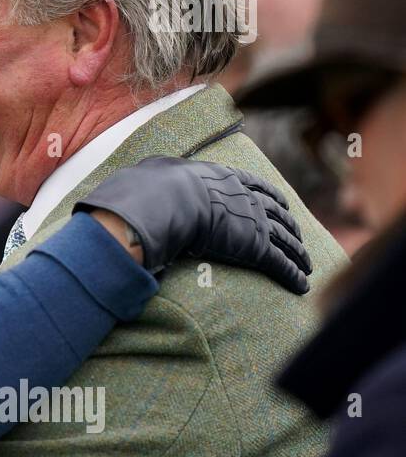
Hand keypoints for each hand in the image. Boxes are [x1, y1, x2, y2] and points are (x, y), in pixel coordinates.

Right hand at [75, 156, 313, 292]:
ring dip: (299, 253)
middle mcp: (246, 198)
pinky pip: (279, 263)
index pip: (257, 187)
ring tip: (308, 265)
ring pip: (285, 240)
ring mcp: (253, 222)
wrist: (166, 201)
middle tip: (298, 236)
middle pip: (277, 213)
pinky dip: (293, 275)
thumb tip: (148, 171)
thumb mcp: (158, 170)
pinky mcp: (254, 247)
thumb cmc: (155, 187)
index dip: (271, 197)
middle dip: (291, 226)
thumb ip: (161, 172)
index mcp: (226, 179)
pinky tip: (301, 285)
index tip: (282, 203)